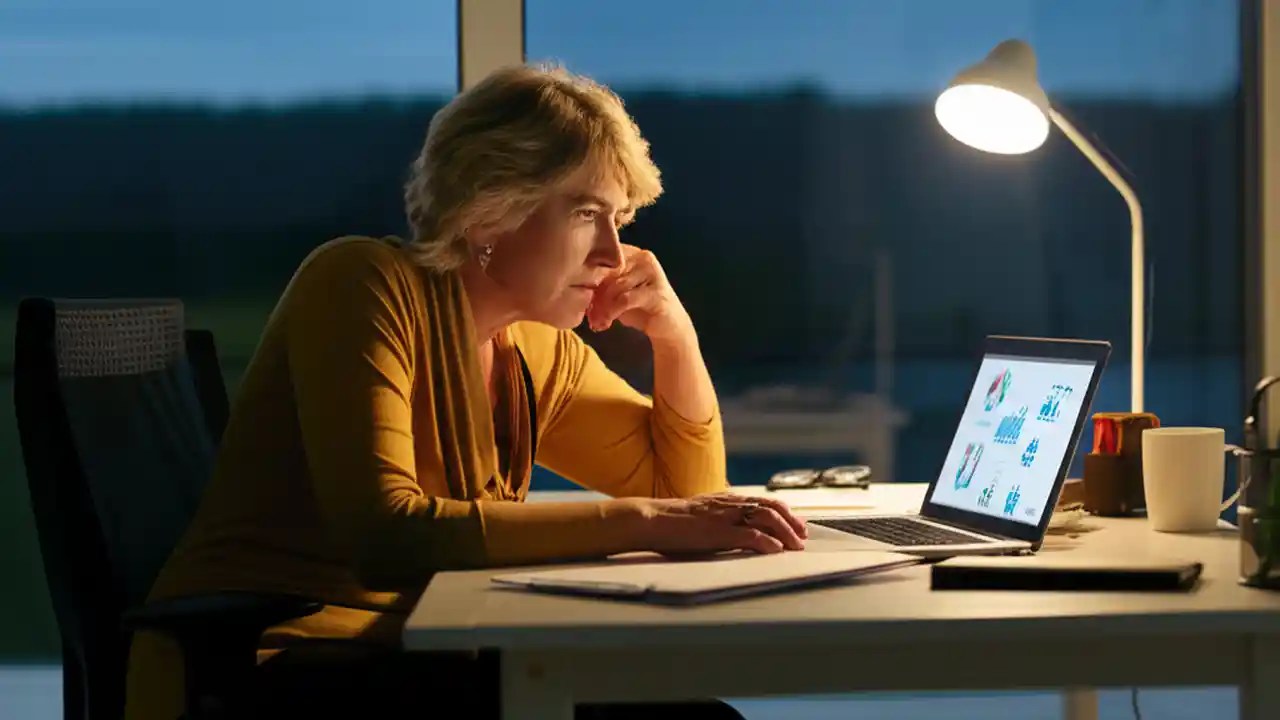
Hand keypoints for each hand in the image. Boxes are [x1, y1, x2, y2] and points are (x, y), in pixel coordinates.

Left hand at [586, 245, 692, 344]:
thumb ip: (601, 283)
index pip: (603, 256)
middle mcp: (644, 257)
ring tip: (597, 321)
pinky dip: (612, 312)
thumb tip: (575, 283)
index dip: (588, 276)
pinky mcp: (657, 292)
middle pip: (608, 271)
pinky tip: (606, 323)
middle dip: (595, 294)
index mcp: (632, 253)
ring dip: (602, 306)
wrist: (668, 328)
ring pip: (615, 286)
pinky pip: (625, 299)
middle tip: (589, 313)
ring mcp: (652, 274)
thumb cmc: (639, 308)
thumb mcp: (615, 293)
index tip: (581, 296)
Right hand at [623, 492, 807, 555]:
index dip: (783, 512)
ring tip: (795, 546)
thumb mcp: (701, 512)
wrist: (651, 519)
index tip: (796, 524)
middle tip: (802, 536)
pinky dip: (767, 542)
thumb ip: (719, 516)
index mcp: (726, 500)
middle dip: (791, 522)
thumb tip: (735, 528)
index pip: (763, 501)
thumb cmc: (671, 521)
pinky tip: (776, 550)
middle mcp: (729, 504)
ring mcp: (725, 517)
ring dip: (785, 533)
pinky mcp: (718, 532)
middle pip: (770, 508)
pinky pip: (749, 535)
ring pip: (766, 519)